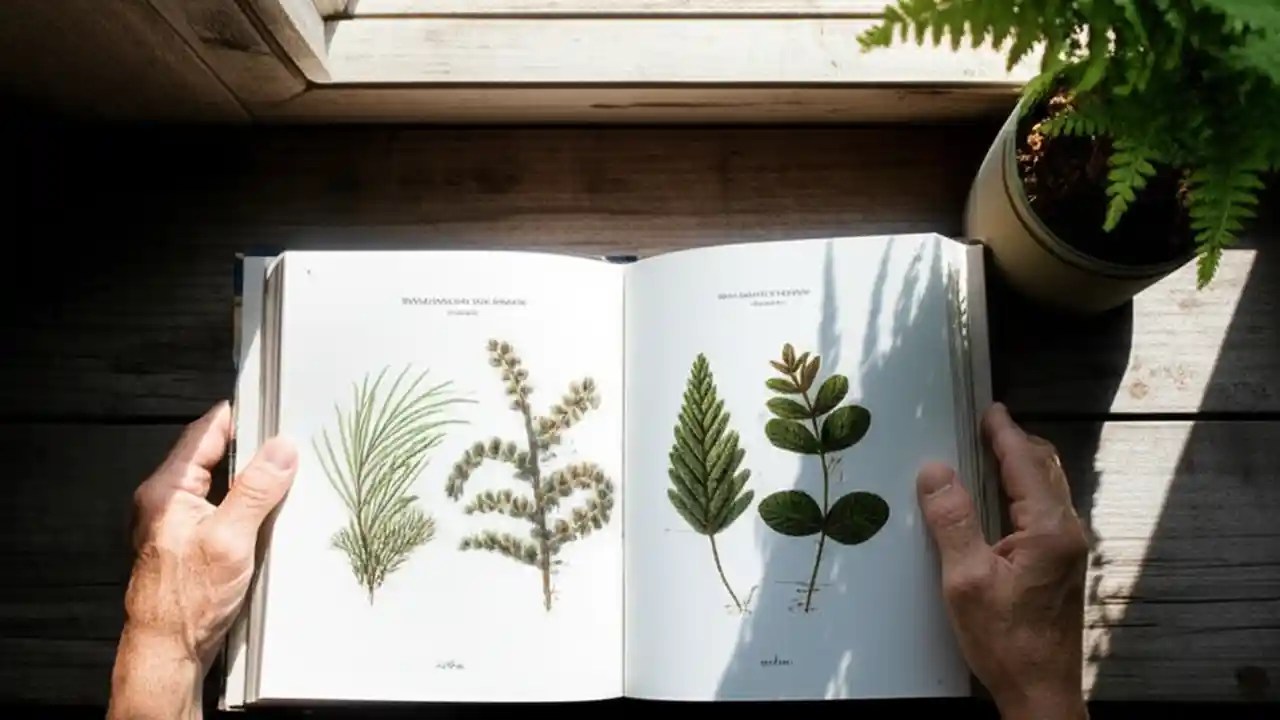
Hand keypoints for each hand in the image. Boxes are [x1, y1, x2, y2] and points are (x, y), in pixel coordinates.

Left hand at [107, 401, 297, 719]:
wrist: (168, 650)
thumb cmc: (188, 600)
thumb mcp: (231, 538)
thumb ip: (256, 491)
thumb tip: (282, 449)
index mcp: (166, 490)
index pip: (203, 433)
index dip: (237, 417)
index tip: (271, 406)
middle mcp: (164, 501)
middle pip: (210, 456)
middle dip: (248, 446)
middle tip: (287, 438)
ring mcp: (174, 523)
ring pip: (215, 483)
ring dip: (247, 477)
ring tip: (284, 470)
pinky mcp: (186, 544)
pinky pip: (217, 508)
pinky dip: (241, 502)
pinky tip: (266, 510)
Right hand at [917, 402, 1088, 719]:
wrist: (1040, 692)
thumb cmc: (1005, 642)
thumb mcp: (965, 580)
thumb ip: (952, 521)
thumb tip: (936, 471)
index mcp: (1048, 529)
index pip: (1025, 463)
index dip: (1004, 433)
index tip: (989, 409)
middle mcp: (1067, 533)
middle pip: (1045, 470)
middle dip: (1016, 443)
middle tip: (984, 426)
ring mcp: (1068, 551)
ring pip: (1047, 491)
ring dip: (1020, 466)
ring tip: (988, 453)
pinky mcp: (1060, 567)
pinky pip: (1043, 512)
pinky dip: (1022, 491)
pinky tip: (998, 499)